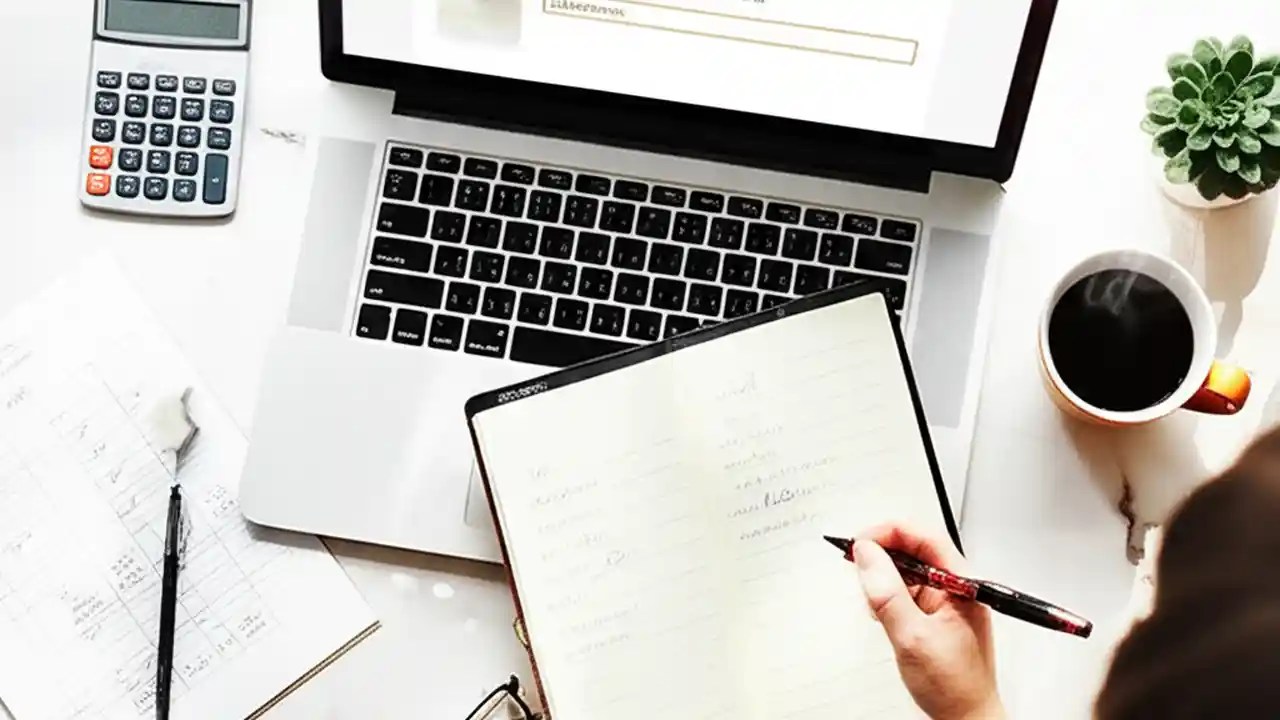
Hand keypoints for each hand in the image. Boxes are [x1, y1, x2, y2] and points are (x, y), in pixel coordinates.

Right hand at [852, 524, 1002, 719]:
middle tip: (856, 563)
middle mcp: (955, 588)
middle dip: (882, 554)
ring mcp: (946, 603)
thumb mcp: (912, 636)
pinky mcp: (935, 617)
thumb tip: (867, 555)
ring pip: (908, 571)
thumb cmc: (954, 687)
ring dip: (883, 577)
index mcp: (961, 584)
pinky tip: (882, 613)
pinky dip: (888, 597)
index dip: (888, 533)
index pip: (924, 537)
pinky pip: (907, 593)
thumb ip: (887, 593)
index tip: (860, 544)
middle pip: (914, 550)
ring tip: (872, 598)